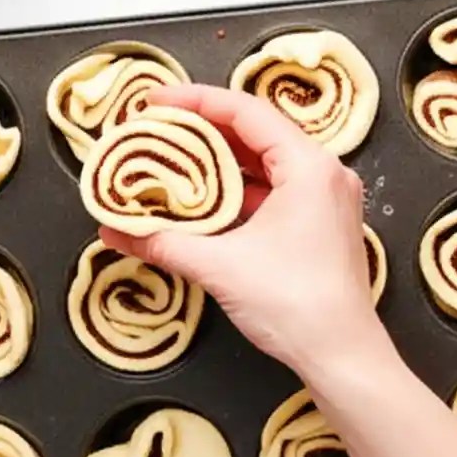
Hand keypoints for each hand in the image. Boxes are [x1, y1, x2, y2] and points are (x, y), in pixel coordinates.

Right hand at [100, 85, 380, 374]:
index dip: (195, 100)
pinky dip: (237, 188)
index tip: (154, 101)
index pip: (246, 111)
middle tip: (156, 127)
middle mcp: (323, 173)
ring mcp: (325, 198)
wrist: (342, 355)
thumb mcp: (219, 266)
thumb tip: (113, 231)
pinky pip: (273, 189)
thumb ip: (161, 242)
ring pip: (264, 162)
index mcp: (308, 166)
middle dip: (203, 129)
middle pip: (256, 131)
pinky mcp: (321, 223)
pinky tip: (202, 198)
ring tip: (172, 158)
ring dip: (219, 161)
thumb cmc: (294, 305)